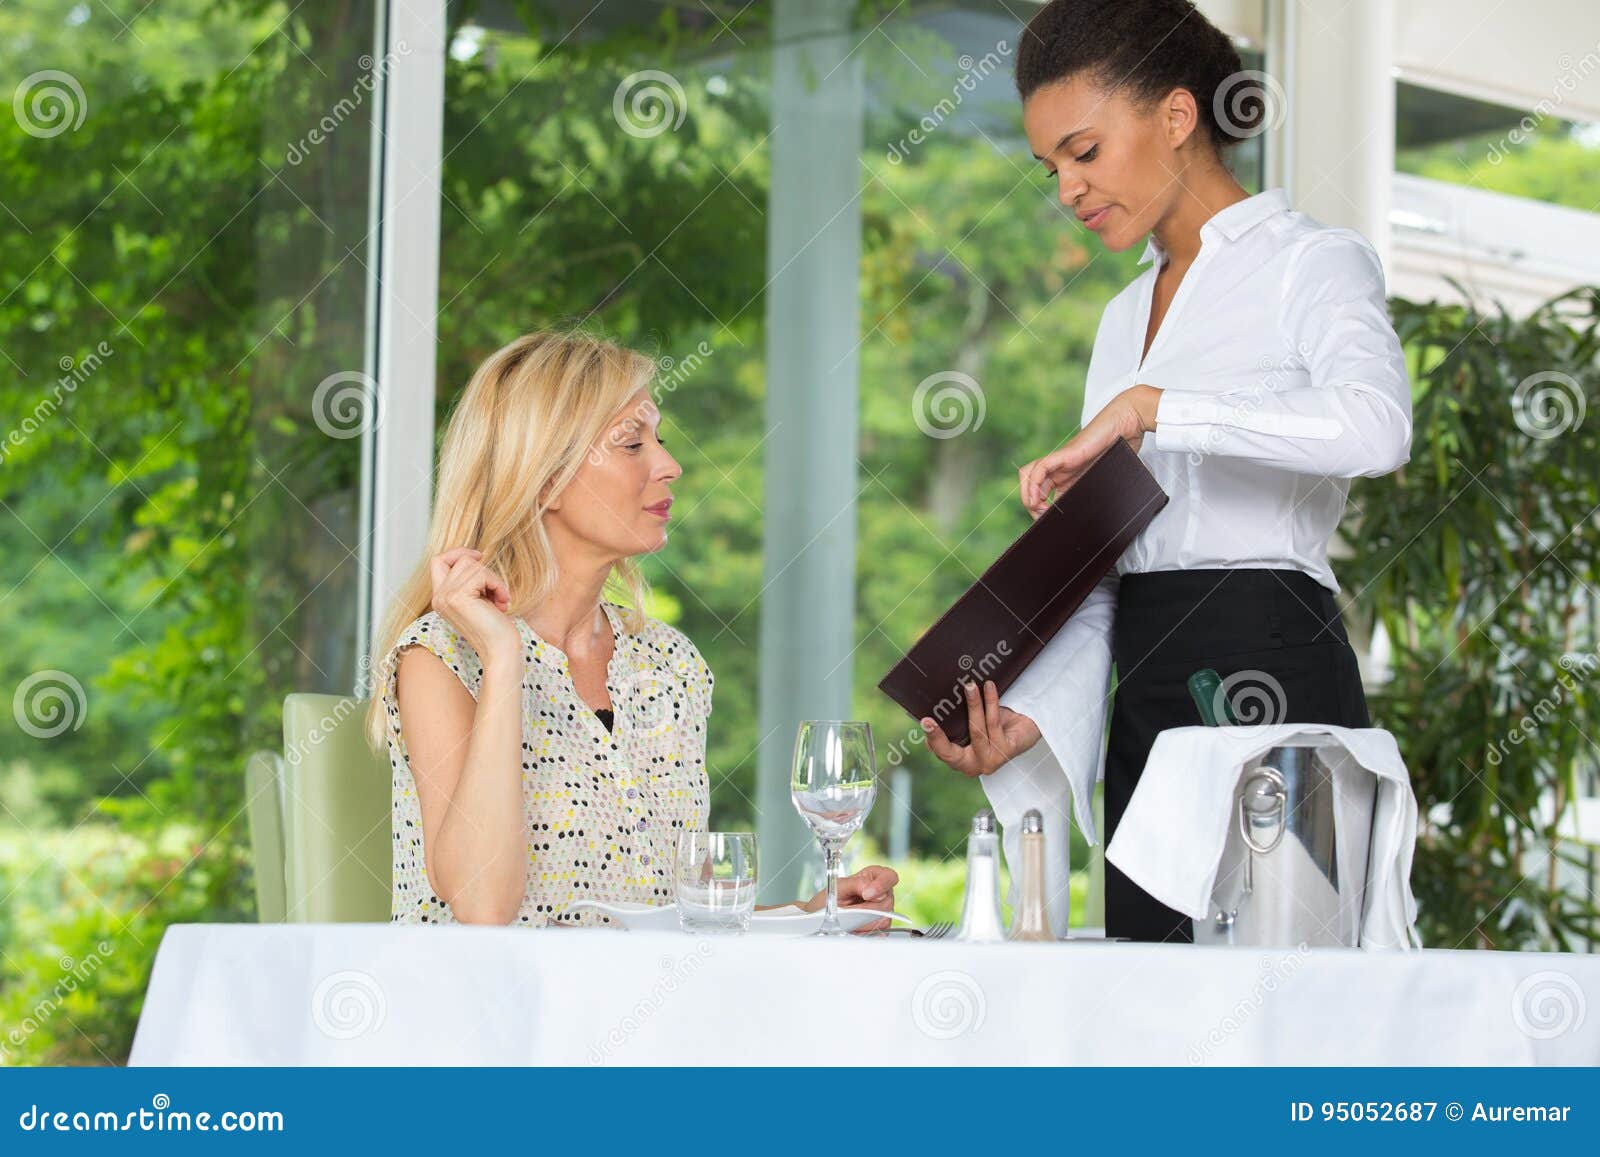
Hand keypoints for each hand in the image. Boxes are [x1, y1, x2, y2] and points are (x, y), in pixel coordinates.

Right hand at [428, 547, 520, 664]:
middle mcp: (438, 597)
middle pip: (461, 560)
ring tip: (500, 600)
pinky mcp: (458, 597)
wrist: (500, 651)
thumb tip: (475, 556)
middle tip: (497, 594)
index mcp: (440, 598)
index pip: (438, 560)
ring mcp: (445, 597)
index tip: (479, 557)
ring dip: (494, 580)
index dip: (458, 553)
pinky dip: (498, 585)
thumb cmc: (495, 627)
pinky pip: (481, 573)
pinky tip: (502, 602)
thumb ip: (469, 581)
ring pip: (473, 565)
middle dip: (486, 572)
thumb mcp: (478, 599)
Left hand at [802, 865, 898, 933]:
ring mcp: (883, 912)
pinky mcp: (879, 929)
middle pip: (886, 903)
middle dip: (865, 910)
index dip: (881, 885)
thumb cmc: (829, 899)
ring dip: (862, 923)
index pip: (889, 877)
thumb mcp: (838, 887)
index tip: (867, 894)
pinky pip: (878, 934)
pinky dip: (863, 933)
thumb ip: (855, 884)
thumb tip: (870, 889)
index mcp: (873, 877)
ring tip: (847, 920)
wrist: (821, 918)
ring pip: (883, 920)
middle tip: (849, 912)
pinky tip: (852, 929)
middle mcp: (882, 894)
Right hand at [921, 678, 1040, 776]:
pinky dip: (991, 702)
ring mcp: (990, 761)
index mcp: (960, 760)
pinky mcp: (1006, 751)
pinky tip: (989, 687)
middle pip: (951, 755)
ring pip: (976, 731)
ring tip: (969, 686)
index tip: (924, 723)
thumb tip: (933, 697)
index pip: (941, 753)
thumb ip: (955, 720)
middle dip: (938, 737)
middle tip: (928, 720)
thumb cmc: (993, 724)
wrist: (1024, 727)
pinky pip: (994, 723)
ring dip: (972, 705)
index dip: (932, 740)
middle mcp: (973, 765)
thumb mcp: (970, 723)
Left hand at [1020, 384, 1161, 517]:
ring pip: (1029, 475)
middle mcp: (1059, 468)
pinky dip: (1033, 484)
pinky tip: (1038, 499)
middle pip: (1030, 484)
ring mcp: (1060, 460)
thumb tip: (1088, 518)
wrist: (1126, 425)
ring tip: (1036, 508)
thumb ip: (1090, 493)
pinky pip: (1040, 468)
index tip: (1045, 523)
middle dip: (1030, 504)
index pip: (1041, 492)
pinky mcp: (1065, 455)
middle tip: (1040, 518)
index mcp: (1065, 475)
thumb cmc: (1119, 449)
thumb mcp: (1101, 478)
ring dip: (1027, 494)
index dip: (1038, 508)